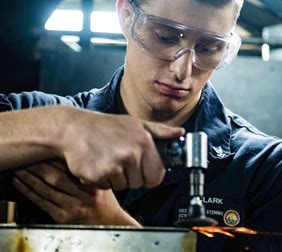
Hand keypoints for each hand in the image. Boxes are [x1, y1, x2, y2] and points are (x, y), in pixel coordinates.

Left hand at [12, 161, 139, 225]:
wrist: (109, 223)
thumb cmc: (105, 201)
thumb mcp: (102, 182)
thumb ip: (88, 171)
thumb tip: (68, 153)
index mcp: (93, 184)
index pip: (70, 168)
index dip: (54, 157)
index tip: (44, 147)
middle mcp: (83, 195)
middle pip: (56, 177)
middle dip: (39, 166)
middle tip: (27, 156)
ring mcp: (72, 207)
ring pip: (46, 190)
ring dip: (30, 178)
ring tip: (20, 167)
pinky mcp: (62, 217)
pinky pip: (42, 203)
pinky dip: (29, 192)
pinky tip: (21, 184)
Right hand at [59, 108, 184, 189]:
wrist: (72, 129)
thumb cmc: (105, 126)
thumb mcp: (135, 123)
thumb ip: (160, 131)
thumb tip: (180, 133)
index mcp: (144, 141)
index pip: (158, 174)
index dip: (150, 175)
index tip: (142, 170)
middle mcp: (132, 153)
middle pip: (141, 183)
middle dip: (133, 178)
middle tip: (121, 163)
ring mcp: (115, 165)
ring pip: (124, 186)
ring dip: (116, 178)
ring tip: (107, 159)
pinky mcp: (98, 175)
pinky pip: (107, 187)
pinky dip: (101, 180)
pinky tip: (97, 163)